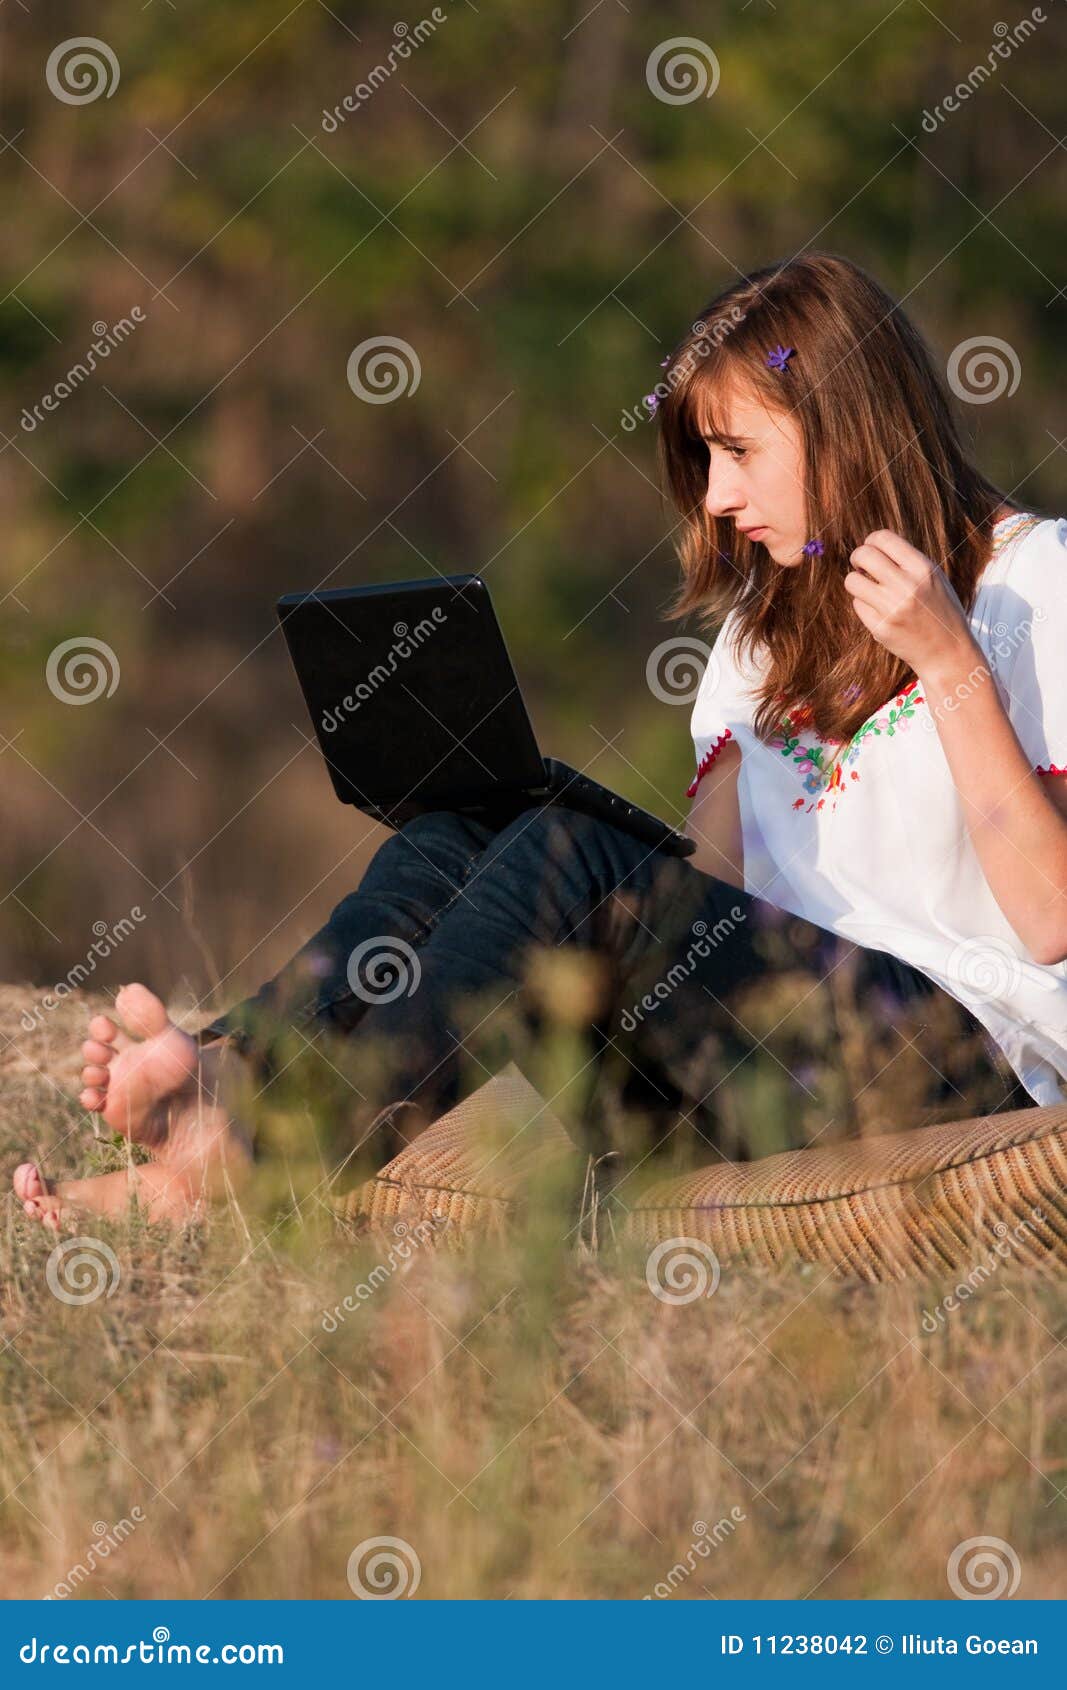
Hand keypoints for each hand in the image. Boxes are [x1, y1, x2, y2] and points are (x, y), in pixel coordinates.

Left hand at [843, 529, 976, 678]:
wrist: (947, 652)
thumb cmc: (939, 610)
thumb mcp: (934, 578)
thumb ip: (907, 561)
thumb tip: (872, 545)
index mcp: (923, 568)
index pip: (883, 538)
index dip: (871, 541)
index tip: (871, 549)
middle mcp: (907, 586)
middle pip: (863, 555)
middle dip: (857, 557)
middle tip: (861, 566)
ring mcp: (892, 608)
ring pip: (852, 581)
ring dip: (856, 581)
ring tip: (868, 588)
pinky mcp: (880, 628)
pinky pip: (858, 605)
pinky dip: (865, 605)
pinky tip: (880, 611)